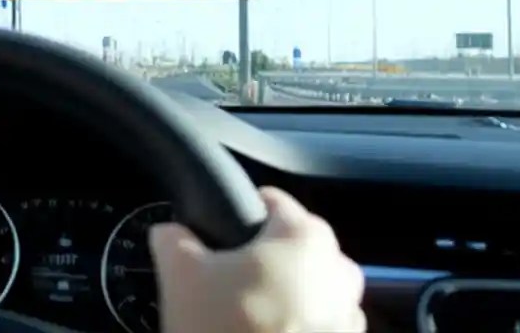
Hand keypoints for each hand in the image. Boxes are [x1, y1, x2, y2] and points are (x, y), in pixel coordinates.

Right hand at [150, 187, 364, 332]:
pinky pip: (320, 322)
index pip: (268, 201)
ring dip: (284, 295)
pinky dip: (298, 326)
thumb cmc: (224, 329)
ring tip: (246, 320)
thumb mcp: (180, 276)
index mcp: (304, 236)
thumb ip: (172, 238)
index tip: (219, 243)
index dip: (236, 217)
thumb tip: (169, 233)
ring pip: (308, 286)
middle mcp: (339, 268)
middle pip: (291, 245)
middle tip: (227, 288)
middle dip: (262, 261)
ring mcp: (350, 313)